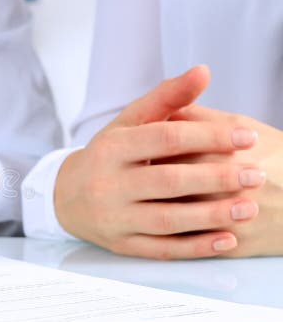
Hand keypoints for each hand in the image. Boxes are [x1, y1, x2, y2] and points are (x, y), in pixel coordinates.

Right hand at [55, 66, 264, 258]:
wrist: (67, 197)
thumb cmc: (108, 155)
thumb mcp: (129, 123)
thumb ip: (167, 98)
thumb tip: (203, 72)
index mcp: (112, 148)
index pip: (164, 139)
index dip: (208, 137)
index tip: (247, 138)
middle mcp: (109, 184)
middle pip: (168, 182)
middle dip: (216, 178)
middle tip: (255, 175)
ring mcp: (114, 217)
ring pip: (167, 220)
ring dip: (212, 216)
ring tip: (248, 208)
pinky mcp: (122, 244)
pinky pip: (162, 249)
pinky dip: (196, 247)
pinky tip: (226, 240)